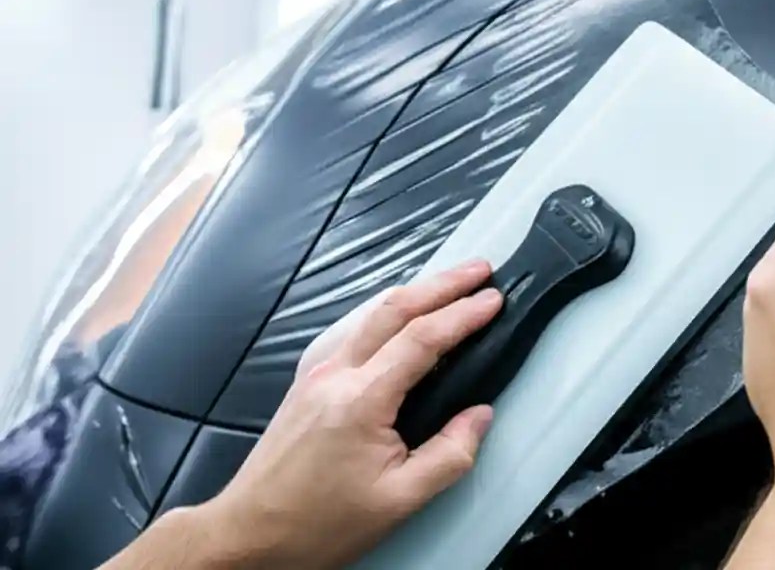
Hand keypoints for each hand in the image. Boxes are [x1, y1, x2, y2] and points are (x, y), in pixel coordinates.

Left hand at [190, 261, 500, 568]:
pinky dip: (384, 311)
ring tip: (448, 283)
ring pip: (369, 313)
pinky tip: (397, 313)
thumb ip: (449, 455)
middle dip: (442, 284)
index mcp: (361, 400)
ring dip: (414, 292)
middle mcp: (335, 374)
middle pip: (394, 308)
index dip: (463, 315)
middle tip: (480, 270)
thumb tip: (480, 416)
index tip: (495, 300)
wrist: (250, 533)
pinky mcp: (307, 381)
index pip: (422, 339)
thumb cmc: (319, 523)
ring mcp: (316, 373)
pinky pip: (350, 330)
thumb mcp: (399, 501)